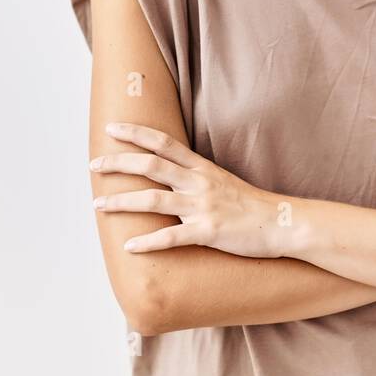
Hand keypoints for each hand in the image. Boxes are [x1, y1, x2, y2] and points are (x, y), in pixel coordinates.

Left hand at [91, 121, 292, 257]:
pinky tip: (130, 246)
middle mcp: (199, 183)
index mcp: (201, 168)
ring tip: (98, 205)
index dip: (135, 134)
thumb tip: (168, 173)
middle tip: (94, 164)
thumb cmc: (250, 205)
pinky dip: (148, 242)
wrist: (282, 223)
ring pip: (154, 200)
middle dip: (119, 163)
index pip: (163, 143)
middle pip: (151, 165)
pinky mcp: (208, 232)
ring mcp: (203, 207)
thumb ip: (194, 176)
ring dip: (122, 202)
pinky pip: (172, 237)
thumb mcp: (221, 180)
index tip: (112, 128)